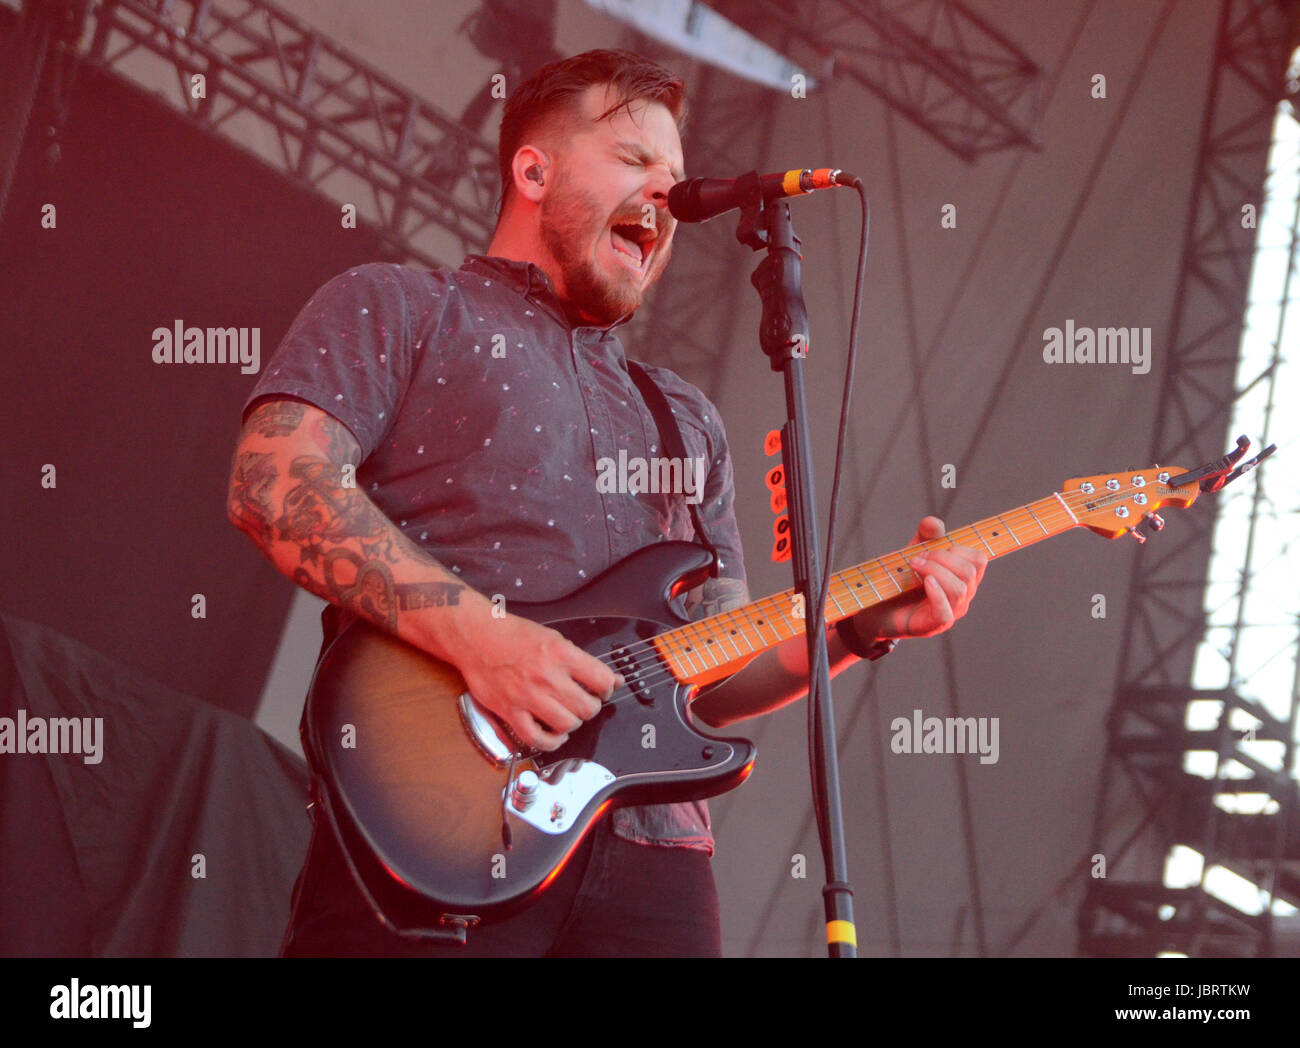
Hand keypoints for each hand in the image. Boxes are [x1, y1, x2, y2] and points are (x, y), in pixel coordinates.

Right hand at [449, 611, 622, 751]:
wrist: (476, 637)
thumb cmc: (511, 635)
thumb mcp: (553, 637)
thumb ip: (580, 660)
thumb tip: (609, 678)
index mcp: (560, 654)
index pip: (602, 680)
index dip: (608, 687)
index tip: (603, 689)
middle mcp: (547, 677)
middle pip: (587, 708)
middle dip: (591, 707)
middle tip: (585, 703)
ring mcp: (528, 696)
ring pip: (567, 725)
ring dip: (573, 724)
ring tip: (569, 716)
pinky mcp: (510, 711)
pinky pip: (536, 738)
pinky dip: (550, 742)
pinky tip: (554, 736)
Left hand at [852, 516, 986, 641]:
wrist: (878, 609)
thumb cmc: (901, 582)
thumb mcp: (914, 551)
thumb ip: (925, 535)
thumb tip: (934, 522)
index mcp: (963, 578)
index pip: (978, 559)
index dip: (958, 548)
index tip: (932, 548)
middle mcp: (963, 596)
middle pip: (969, 572)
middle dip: (942, 558)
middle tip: (917, 558)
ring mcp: (951, 612)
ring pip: (959, 589)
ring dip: (934, 570)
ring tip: (913, 566)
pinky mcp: (935, 625)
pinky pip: (945, 611)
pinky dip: (936, 592)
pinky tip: (925, 581)